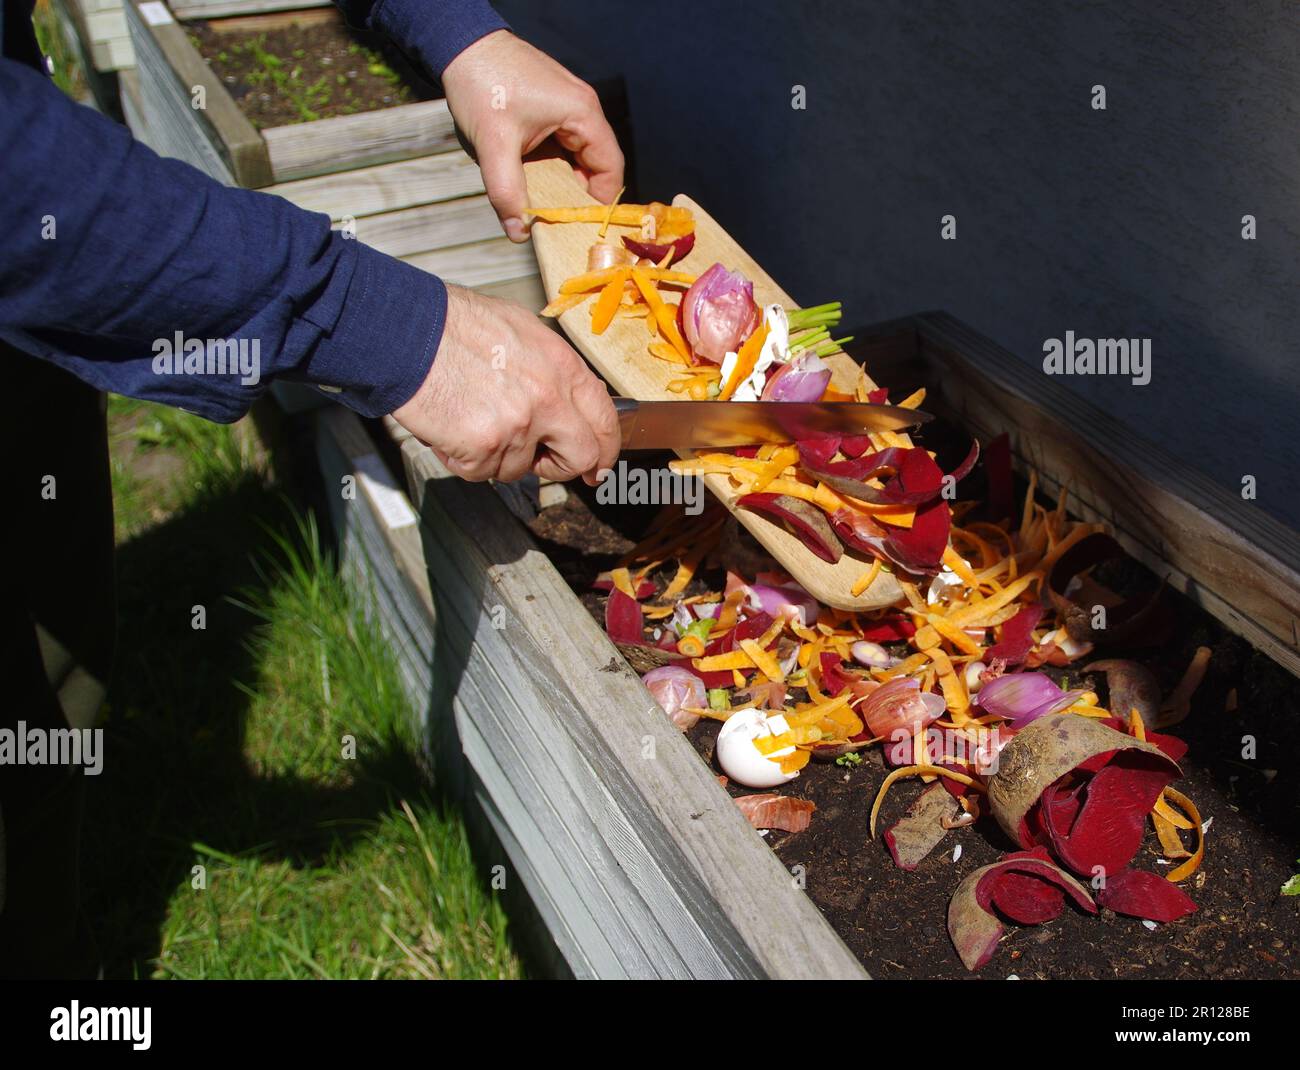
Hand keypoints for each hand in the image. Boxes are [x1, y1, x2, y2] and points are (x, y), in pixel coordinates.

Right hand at [392, 284, 620, 483]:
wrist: (406, 332)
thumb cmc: (453, 327)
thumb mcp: (520, 331)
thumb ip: (549, 369)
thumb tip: (565, 399)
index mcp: (561, 365)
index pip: (604, 417)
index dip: (604, 448)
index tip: (598, 465)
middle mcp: (549, 397)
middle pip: (581, 456)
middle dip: (562, 467)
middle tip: (542, 464)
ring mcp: (519, 425)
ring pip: (520, 468)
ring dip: (496, 455)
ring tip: (470, 418)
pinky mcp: (486, 447)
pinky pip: (482, 472)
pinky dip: (464, 459)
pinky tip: (451, 428)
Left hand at [441, 30, 624, 240]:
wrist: (460, 45)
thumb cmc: (481, 83)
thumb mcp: (494, 144)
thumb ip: (507, 191)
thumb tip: (519, 233)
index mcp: (582, 113)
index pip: (611, 168)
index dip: (600, 201)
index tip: (579, 225)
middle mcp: (582, 108)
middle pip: (595, 165)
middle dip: (576, 194)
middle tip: (556, 219)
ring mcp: (566, 107)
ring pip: (575, 157)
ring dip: (559, 180)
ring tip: (540, 201)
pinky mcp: (549, 107)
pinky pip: (559, 145)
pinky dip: (548, 165)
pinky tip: (528, 177)